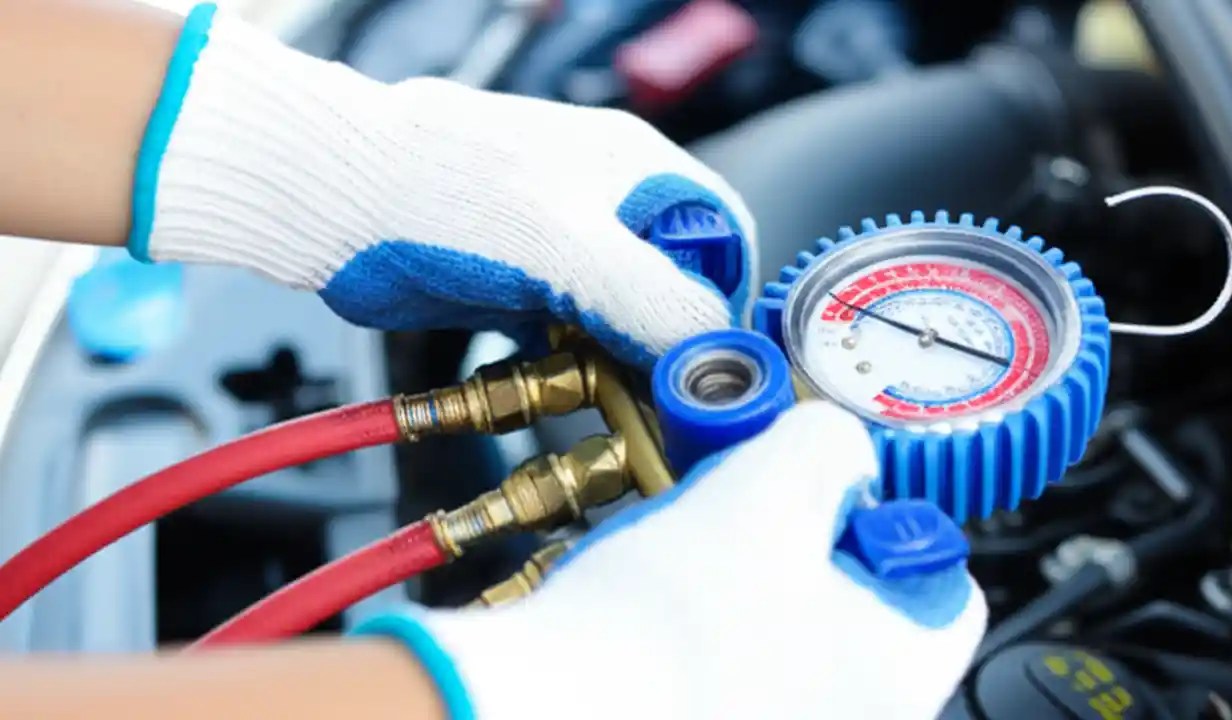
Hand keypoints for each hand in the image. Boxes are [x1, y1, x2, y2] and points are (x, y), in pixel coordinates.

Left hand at [130, 4, 754, 365]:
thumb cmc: (437, 190)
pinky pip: (567, 335)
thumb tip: (715, 353)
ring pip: (620, 319)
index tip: (712, 368)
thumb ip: (654, 301)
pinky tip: (556, 386)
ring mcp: (560, 245)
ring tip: (607, 402)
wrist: (333, 199)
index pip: (722, 243)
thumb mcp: (568, 249)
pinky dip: (569, 368)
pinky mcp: (518, 283)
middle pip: (673, 287)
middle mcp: (607, 206)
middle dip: (671, 346)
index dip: (724, 307)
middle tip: (660, 400)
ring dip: (619, 366)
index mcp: (639, 172)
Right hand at [354, 401, 987, 719]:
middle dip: (794, 549)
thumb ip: (826, 447)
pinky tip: (646, 617)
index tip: (830, 492)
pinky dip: (697, 643)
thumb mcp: (765, 489)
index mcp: (898, 682)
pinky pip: (726, 683)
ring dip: (738, 591)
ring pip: (781, 646)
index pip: (943, 586)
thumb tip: (839, 446)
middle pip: (852, 614)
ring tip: (678, 563)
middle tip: (738, 515)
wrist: (537, 711)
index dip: (884, 517)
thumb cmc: (661, 631)